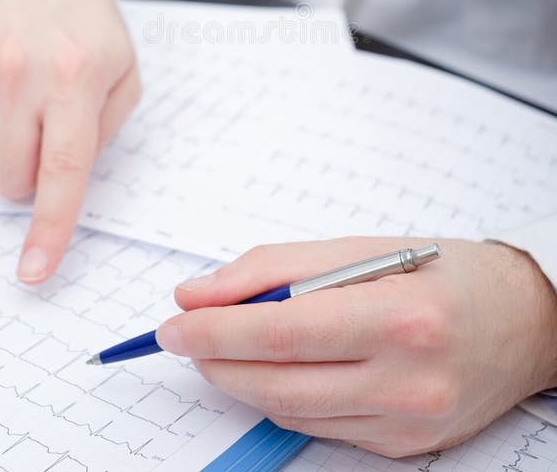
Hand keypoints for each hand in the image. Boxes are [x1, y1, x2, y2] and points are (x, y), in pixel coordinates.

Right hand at [0, 0, 139, 282]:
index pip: (63, 170)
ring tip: (18, 110)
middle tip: (43, 135)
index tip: (35, 270)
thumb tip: (67, 181)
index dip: (49, 228)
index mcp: (76, 78)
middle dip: (29, 177)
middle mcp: (20, 74)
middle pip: (11, 179)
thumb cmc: (84, 21)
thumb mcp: (121, 69)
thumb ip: (103, 130)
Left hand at [157, 237, 556, 456]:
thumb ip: (276, 268)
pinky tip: (275, 368)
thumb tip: (200, 292)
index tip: (174, 321)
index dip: (216, 329)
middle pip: (278, 381)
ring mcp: (407, 424)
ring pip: (290, 412)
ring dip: (241, 379)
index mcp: (401, 316)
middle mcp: (408, 380)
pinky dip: (283, 397)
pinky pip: (319, 427)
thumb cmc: (446, 272)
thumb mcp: (364, 246)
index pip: (282, 330)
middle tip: (183, 334)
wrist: (524, 321)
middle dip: (215, 357)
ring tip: (220, 348)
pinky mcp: (404, 448)